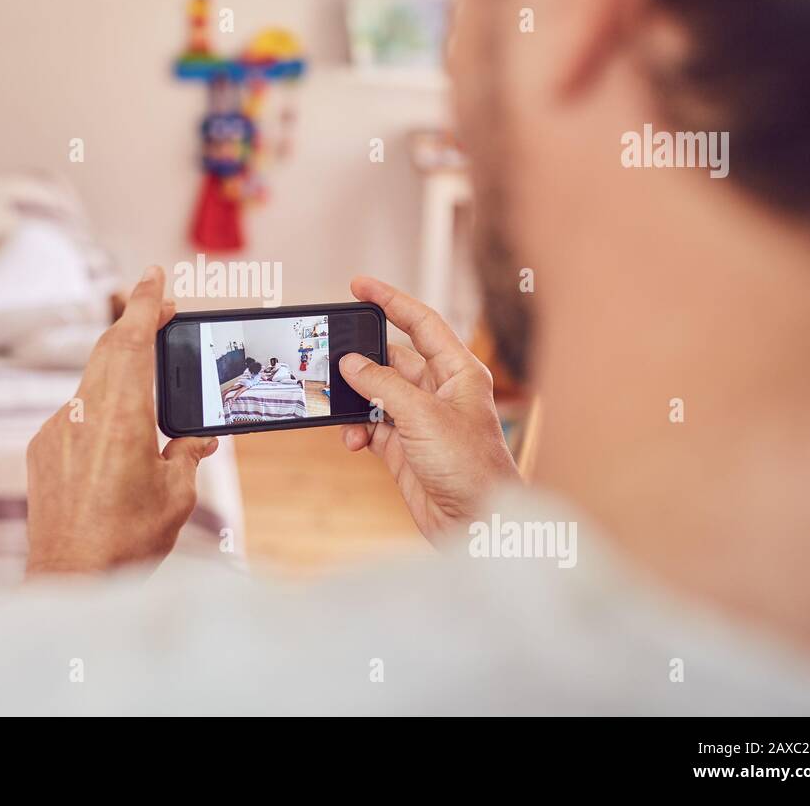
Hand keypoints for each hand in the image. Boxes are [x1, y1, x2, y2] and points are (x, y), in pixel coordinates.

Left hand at [24, 266, 217, 575]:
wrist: (71, 579)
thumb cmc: (128, 539)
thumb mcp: (177, 494)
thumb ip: (188, 454)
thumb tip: (199, 439)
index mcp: (122, 415)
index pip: (132, 340)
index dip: (146, 303)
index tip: (156, 275)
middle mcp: (82, 413)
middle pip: (109, 349)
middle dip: (137, 323)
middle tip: (163, 308)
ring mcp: (56, 429)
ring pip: (91, 382)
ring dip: (120, 371)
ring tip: (150, 381)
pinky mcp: (41, 449)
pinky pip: (75, 415)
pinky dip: (100, 411)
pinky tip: (120, 442)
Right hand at [339, 276, 519, 542]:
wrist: (476, 524)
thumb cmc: (470, 467)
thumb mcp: (423, 415)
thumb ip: (383, 385)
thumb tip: (351, 364)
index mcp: (459, 372)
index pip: (422, 322)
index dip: (390, 300)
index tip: (358, 285)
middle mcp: (441, 391)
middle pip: (392, 359)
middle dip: (363, 361)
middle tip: (332, 356)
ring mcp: (421, 420)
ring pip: (377, 395)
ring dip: (356, 402)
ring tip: (339, 406)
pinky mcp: (405, 448)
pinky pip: (372, 427)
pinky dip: (357, 430)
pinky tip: (352, 441)